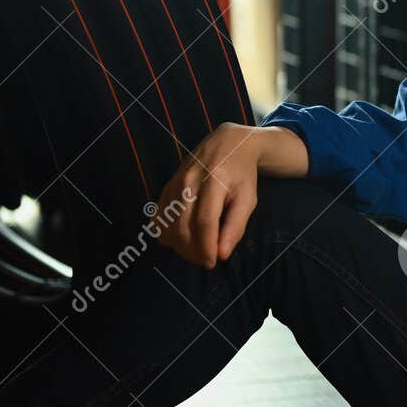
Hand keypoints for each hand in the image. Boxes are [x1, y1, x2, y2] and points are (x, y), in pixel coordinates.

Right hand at [155, 123, 277, 268]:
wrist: (227, 144)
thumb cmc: (241, 175)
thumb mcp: (248, 198)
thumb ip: (236, 226)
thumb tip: (222, 254)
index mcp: (214, 181)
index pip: (204, 221)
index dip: (205, 247)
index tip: (211, 262)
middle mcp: (190, 180)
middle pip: (182, 226)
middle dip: (192, 251)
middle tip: (205, 259)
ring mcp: (174, 182)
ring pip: (167, 225)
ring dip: (179, 246)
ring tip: (195, 250)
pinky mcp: (166, 186)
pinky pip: (158, 217)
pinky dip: (166, 233)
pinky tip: (181, 239)